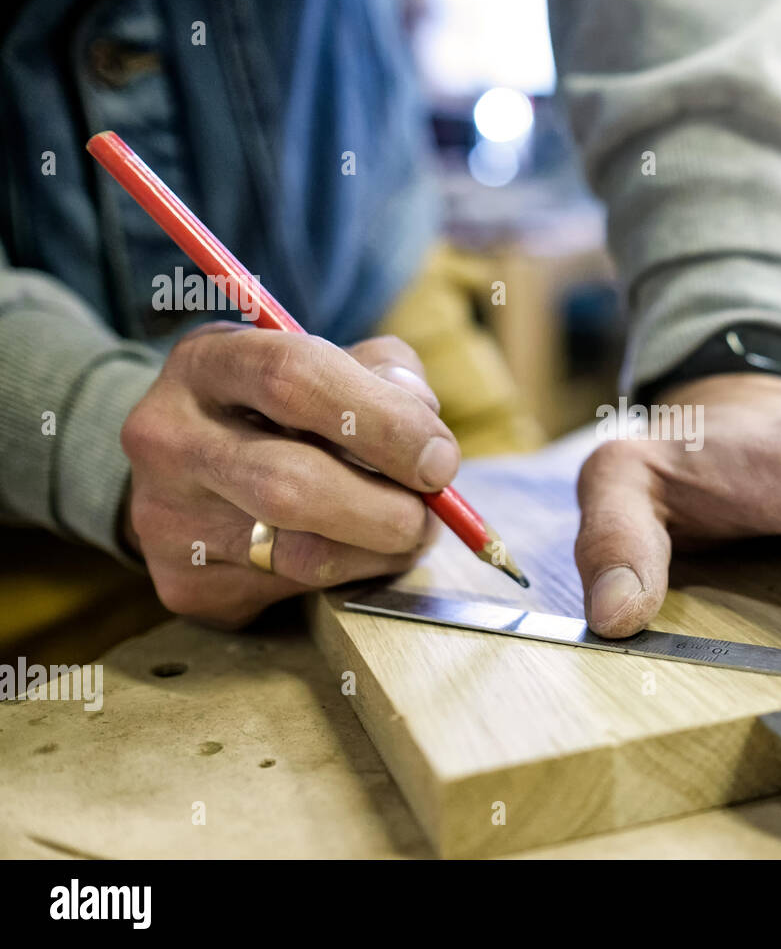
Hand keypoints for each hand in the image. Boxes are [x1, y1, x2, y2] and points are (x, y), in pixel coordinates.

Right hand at [121, 323, 457, 626]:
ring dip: (381, 551)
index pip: (294, 378)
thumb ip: (386, 377)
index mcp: (206, 362)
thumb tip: (429, 443)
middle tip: (432, 515)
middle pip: (290, 484)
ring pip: (303, 554)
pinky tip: (359, 552)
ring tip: (407, 531)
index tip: (441, 460)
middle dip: (387, 508)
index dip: (385, 422)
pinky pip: (296, 591)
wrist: (189, 470)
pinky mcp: (188, 586)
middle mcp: (169, 439)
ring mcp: (167, 518)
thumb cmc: (282, 409)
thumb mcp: (326, 361)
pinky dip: (352, 575)